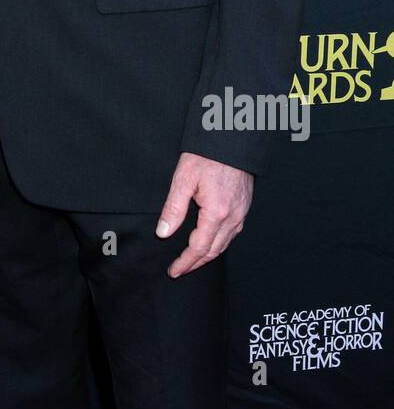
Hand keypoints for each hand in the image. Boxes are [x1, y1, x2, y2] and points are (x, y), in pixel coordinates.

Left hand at [156, 152, 252, 277]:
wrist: (232, 138)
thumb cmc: (207, 155)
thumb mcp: (184, 179)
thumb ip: (174, 208)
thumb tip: (164, 233)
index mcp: (216, 213)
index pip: (199, 248)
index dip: (185, 262)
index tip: (174, 271)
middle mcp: (233, 217)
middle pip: (214, 250)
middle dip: (196, 263)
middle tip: (180, 270)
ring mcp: (241, 212)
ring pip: (225, 243)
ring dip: (209, 255)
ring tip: (193, 261)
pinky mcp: (244, 206)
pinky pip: (233, 233)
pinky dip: (220, 243)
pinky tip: (211, 241)